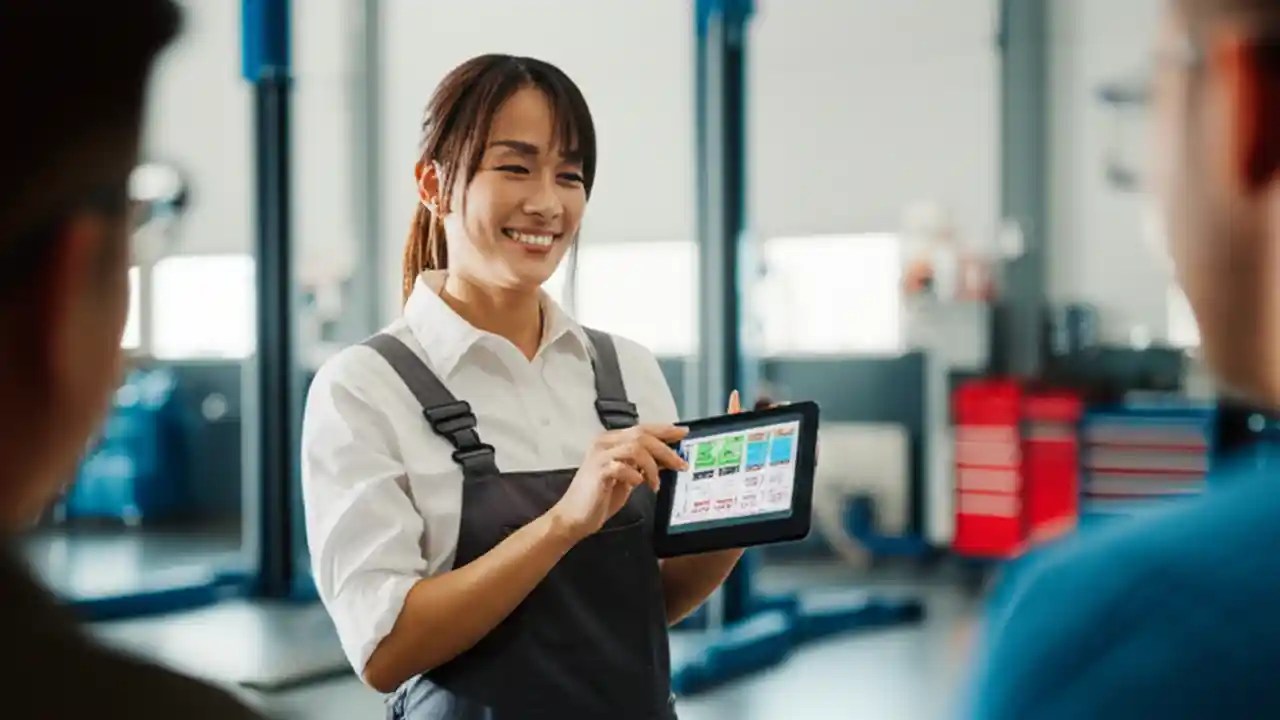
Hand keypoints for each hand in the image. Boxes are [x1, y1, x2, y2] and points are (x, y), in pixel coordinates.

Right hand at [550, 423, 689, 541]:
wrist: (574, 517)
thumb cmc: (599, 498)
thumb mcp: (629, 478)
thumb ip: (644, 466)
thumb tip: (669, 458)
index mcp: (611, 441)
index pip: (642, 429)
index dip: (664, 429)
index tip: (683, 432)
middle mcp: (604, 443)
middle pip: (642, 436)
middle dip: (665, 449)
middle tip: (681, 464)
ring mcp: (600, 456)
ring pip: (636, 448)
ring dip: (652, 466)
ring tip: (655, 484)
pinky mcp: (598, 471)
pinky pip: (623, 467)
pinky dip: (635, 476)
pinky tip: (638, 485)